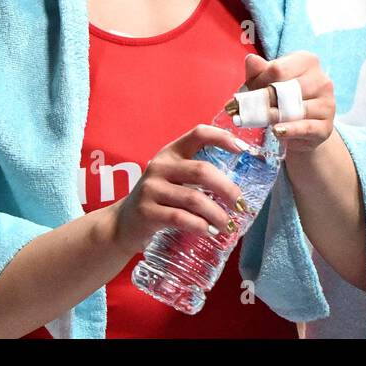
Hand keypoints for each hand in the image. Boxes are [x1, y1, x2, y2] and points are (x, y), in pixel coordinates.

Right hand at [108, 124, 250, 256]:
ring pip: (194, 198)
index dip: (222, 137)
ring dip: (217, 214)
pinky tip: (210, 232)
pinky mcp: (147, 211)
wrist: (123, 223)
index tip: (243, 150)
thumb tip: (239, 188)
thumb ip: (197, 175)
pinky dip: (200, 226)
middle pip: (202, 171)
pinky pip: (180, 218)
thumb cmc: (159, 200)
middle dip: (227, 189)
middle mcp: (160, 166)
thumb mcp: (174, 179)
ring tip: (228, 225)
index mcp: (171, 153)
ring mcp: (151, 188)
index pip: (198, 134)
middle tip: (242, 205)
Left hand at [243, 52, 335, 157]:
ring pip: (294, 109)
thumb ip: (258, 71)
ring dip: (271, 117)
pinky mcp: (326, 127)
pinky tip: (277, 131)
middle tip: (245, 110)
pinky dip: (289, 130)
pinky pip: (305, 127)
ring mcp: (328, 104)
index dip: (258, 82)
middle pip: (285, 89)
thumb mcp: (267, 82)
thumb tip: (250, 59)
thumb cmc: (283, 100)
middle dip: (262, 101)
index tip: (247, 93)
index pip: (277, 69)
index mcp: (307, 61)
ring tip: (259, 120)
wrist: (303, 131)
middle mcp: (322, 80)